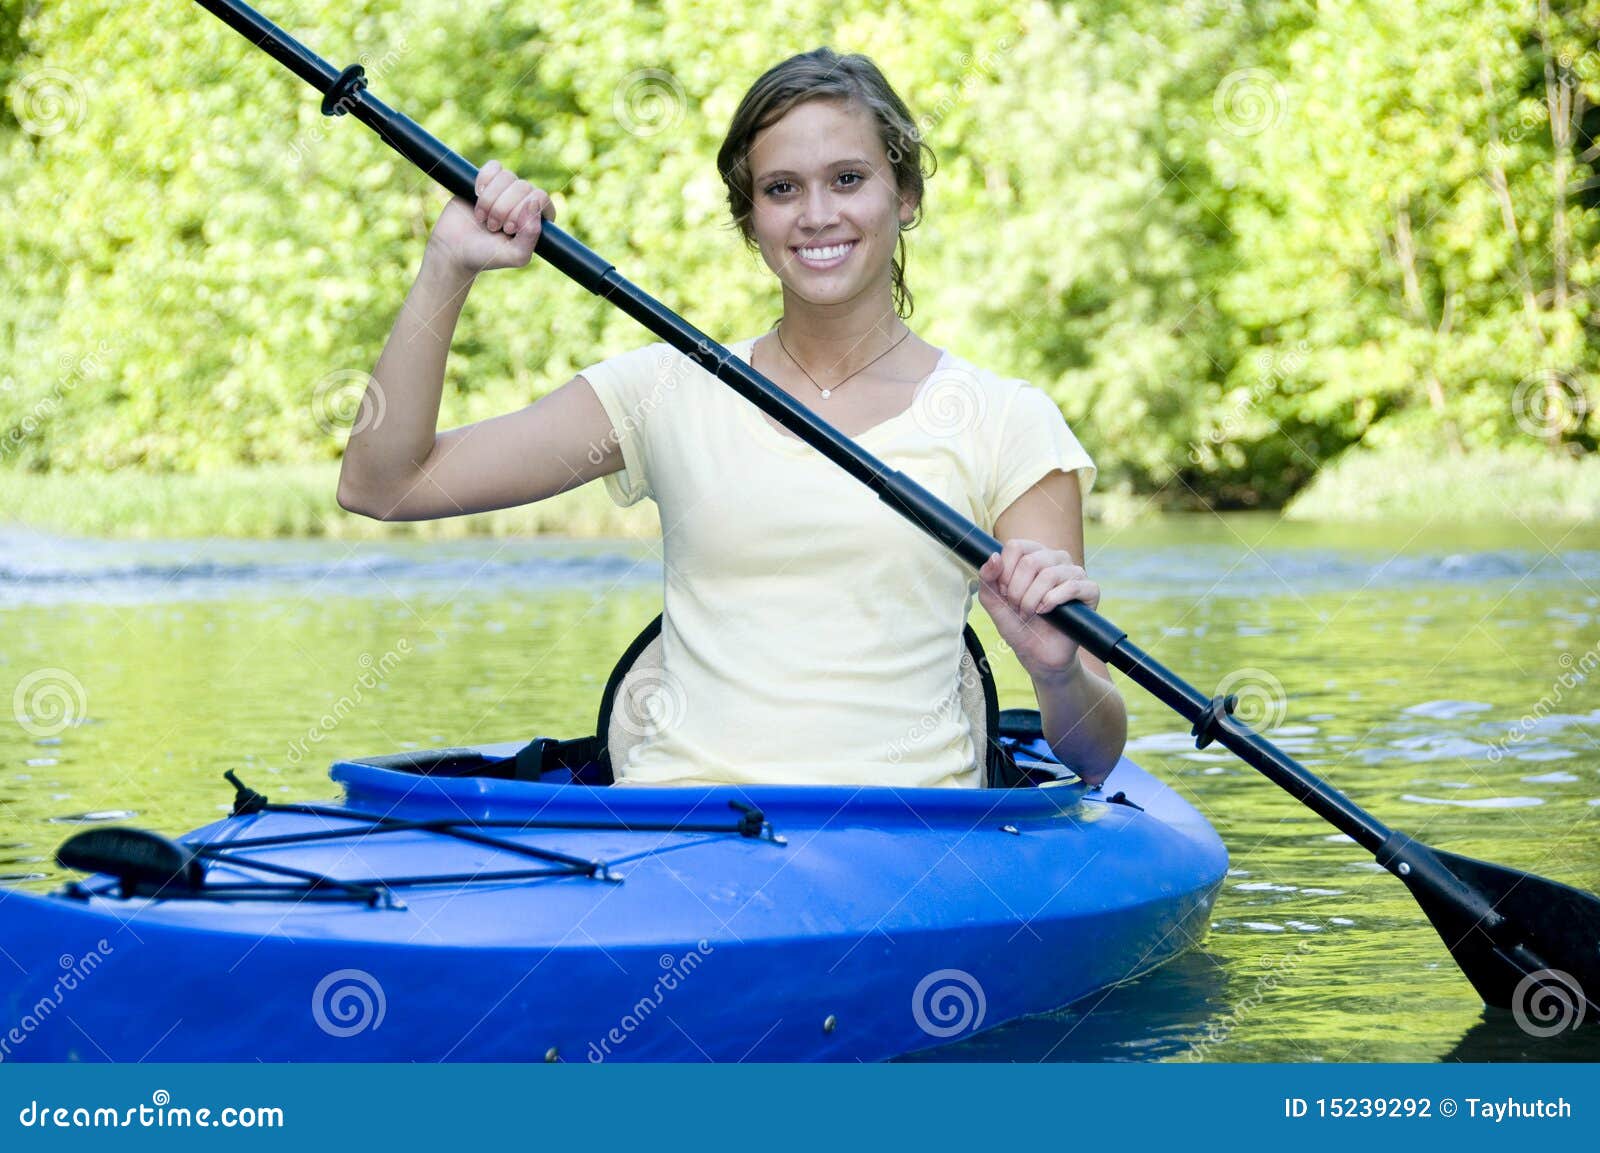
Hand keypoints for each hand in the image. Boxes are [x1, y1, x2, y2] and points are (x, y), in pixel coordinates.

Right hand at [426, 159, 554, 274]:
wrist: (453, 250)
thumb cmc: (486, 256)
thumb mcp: (516, 255)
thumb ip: (532, 234)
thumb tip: (534, 201)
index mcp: (537, 220)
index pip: (541, 198)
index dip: (523, 211)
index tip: (509, 229)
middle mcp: (523, 203)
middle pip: (524, 187)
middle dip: (504, 209)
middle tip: (493, 227)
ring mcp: (505, 191)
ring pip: (507, 176)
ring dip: (491, 200)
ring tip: (483, 218)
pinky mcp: (487, 181)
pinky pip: (494, 166)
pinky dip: (484, 179)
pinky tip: (477, 193)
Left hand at [976, 539, 1099, 680]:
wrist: (1036, 653)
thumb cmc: (1017, 623)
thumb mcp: (993, 601)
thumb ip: (987, 578)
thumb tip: (994, 557)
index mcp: (1034, 554)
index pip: (1016, 546)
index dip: (1005, 572)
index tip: (1004, 592)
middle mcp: (1056, 559)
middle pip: (1030, 562)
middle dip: (1017, 591)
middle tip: (1018, 607)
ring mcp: (1075, 573)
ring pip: (1049, 575)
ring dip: (1032, 600)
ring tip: (1030, 612)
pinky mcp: (1089, 591)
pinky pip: (1071, 586)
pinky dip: (1052, 601)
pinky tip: (1046, 611)